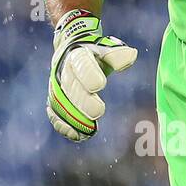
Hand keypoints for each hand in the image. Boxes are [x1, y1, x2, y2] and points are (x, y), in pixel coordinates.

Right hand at [46, 10, 136, 141]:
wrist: (70, 52)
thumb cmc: (94, 53)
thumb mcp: (105, 50)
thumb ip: (117, 55)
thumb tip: (131, 55)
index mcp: (76, 54)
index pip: (81, 62)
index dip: (88, 73)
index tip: (100, 85)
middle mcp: (62, 70)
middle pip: (70, 86)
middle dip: (83, 100)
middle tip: (98, 111)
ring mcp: (55, 87)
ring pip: (60, 103)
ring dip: (73, 118)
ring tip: (89, 130)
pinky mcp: (54, 101)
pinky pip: (55, 114)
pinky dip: (64, 126)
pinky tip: (77, 136)